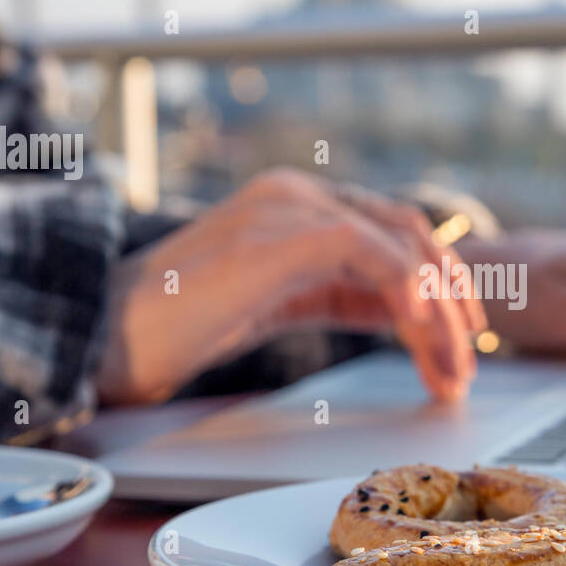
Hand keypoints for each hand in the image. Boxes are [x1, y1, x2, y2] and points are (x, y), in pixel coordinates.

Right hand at [97, 168, 485, 403]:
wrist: (100, 338)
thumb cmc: (174, 329)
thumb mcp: (278, 305)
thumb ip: (337, 293)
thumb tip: (404, 312)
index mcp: (297, 208)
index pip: (393, 237)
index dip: (436, 289)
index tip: (457, 342)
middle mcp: (298, 196)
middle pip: (409, 236)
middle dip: (450, 303)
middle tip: (465, 364)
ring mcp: (288, 207)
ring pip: (401, 244)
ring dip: (438, 312)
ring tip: (452, 369)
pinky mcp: (280, 233)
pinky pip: (369, 250)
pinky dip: (406, 290)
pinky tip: (420, 333)